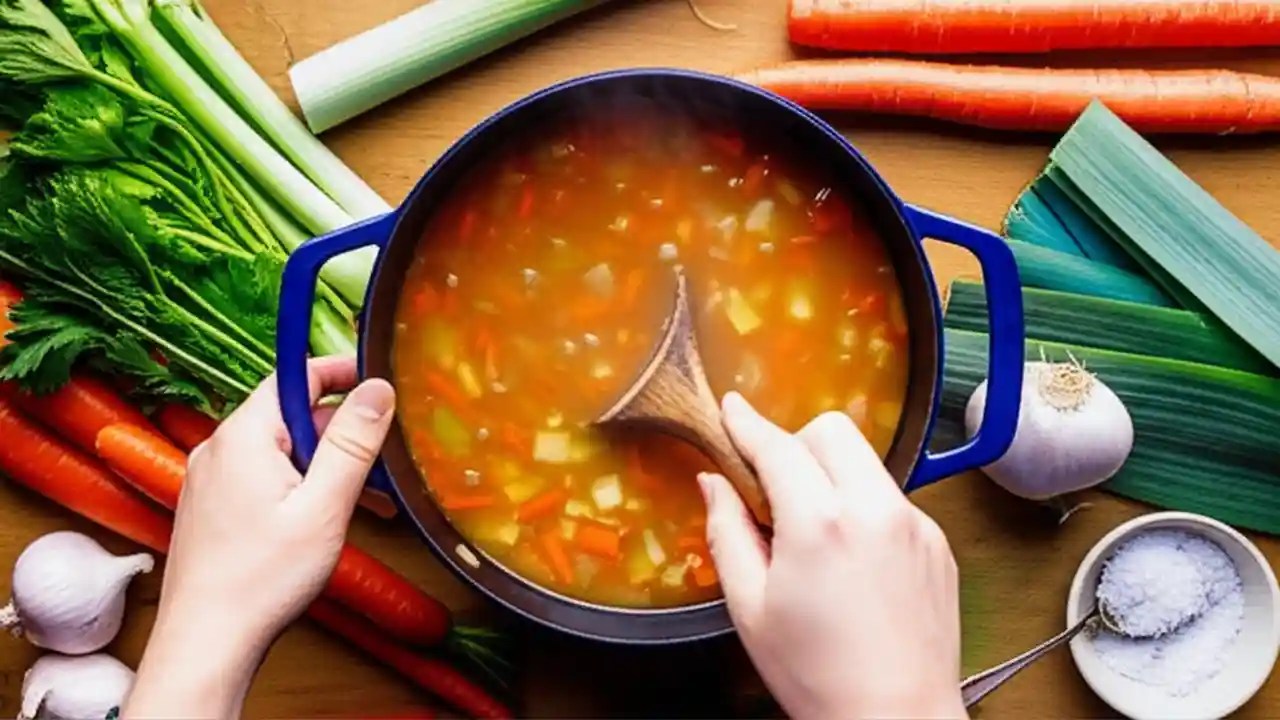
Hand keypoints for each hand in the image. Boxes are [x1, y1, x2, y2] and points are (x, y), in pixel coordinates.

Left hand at [123, 357, 394, 718]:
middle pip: (291, 416)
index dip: (340, 372)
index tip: (376, 377)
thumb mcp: (325, 505)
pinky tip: (323, 517)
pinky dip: (299, 486)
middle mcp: (219, 449)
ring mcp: (211, 479)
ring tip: (361, 500)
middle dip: (340, 433)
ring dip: (323, 466)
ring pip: (280, 450)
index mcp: (244, 436)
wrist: (207, 641)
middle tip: (381, 460)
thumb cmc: (260, 579)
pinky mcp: (212, 507)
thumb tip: (377, 389)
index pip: (295, 376)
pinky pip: (263, 477)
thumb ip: (353, 443)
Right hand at [701, 392, 964, 719]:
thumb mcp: (749, 608)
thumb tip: (715, 484)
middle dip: (796, 443)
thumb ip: (727, 532)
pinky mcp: (937, 542)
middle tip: (775, 486)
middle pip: (831, 430)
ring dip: (832, 475)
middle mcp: (874, 510)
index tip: (732, 410)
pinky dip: (864, 508)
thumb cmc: (818, 676)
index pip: (777, 445)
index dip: (747, 423)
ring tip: (814, 533)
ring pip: (865, 461)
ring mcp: (914, 523)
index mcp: (820, 524)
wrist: (896, 719)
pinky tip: (851, 560)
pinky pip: (891, 498)